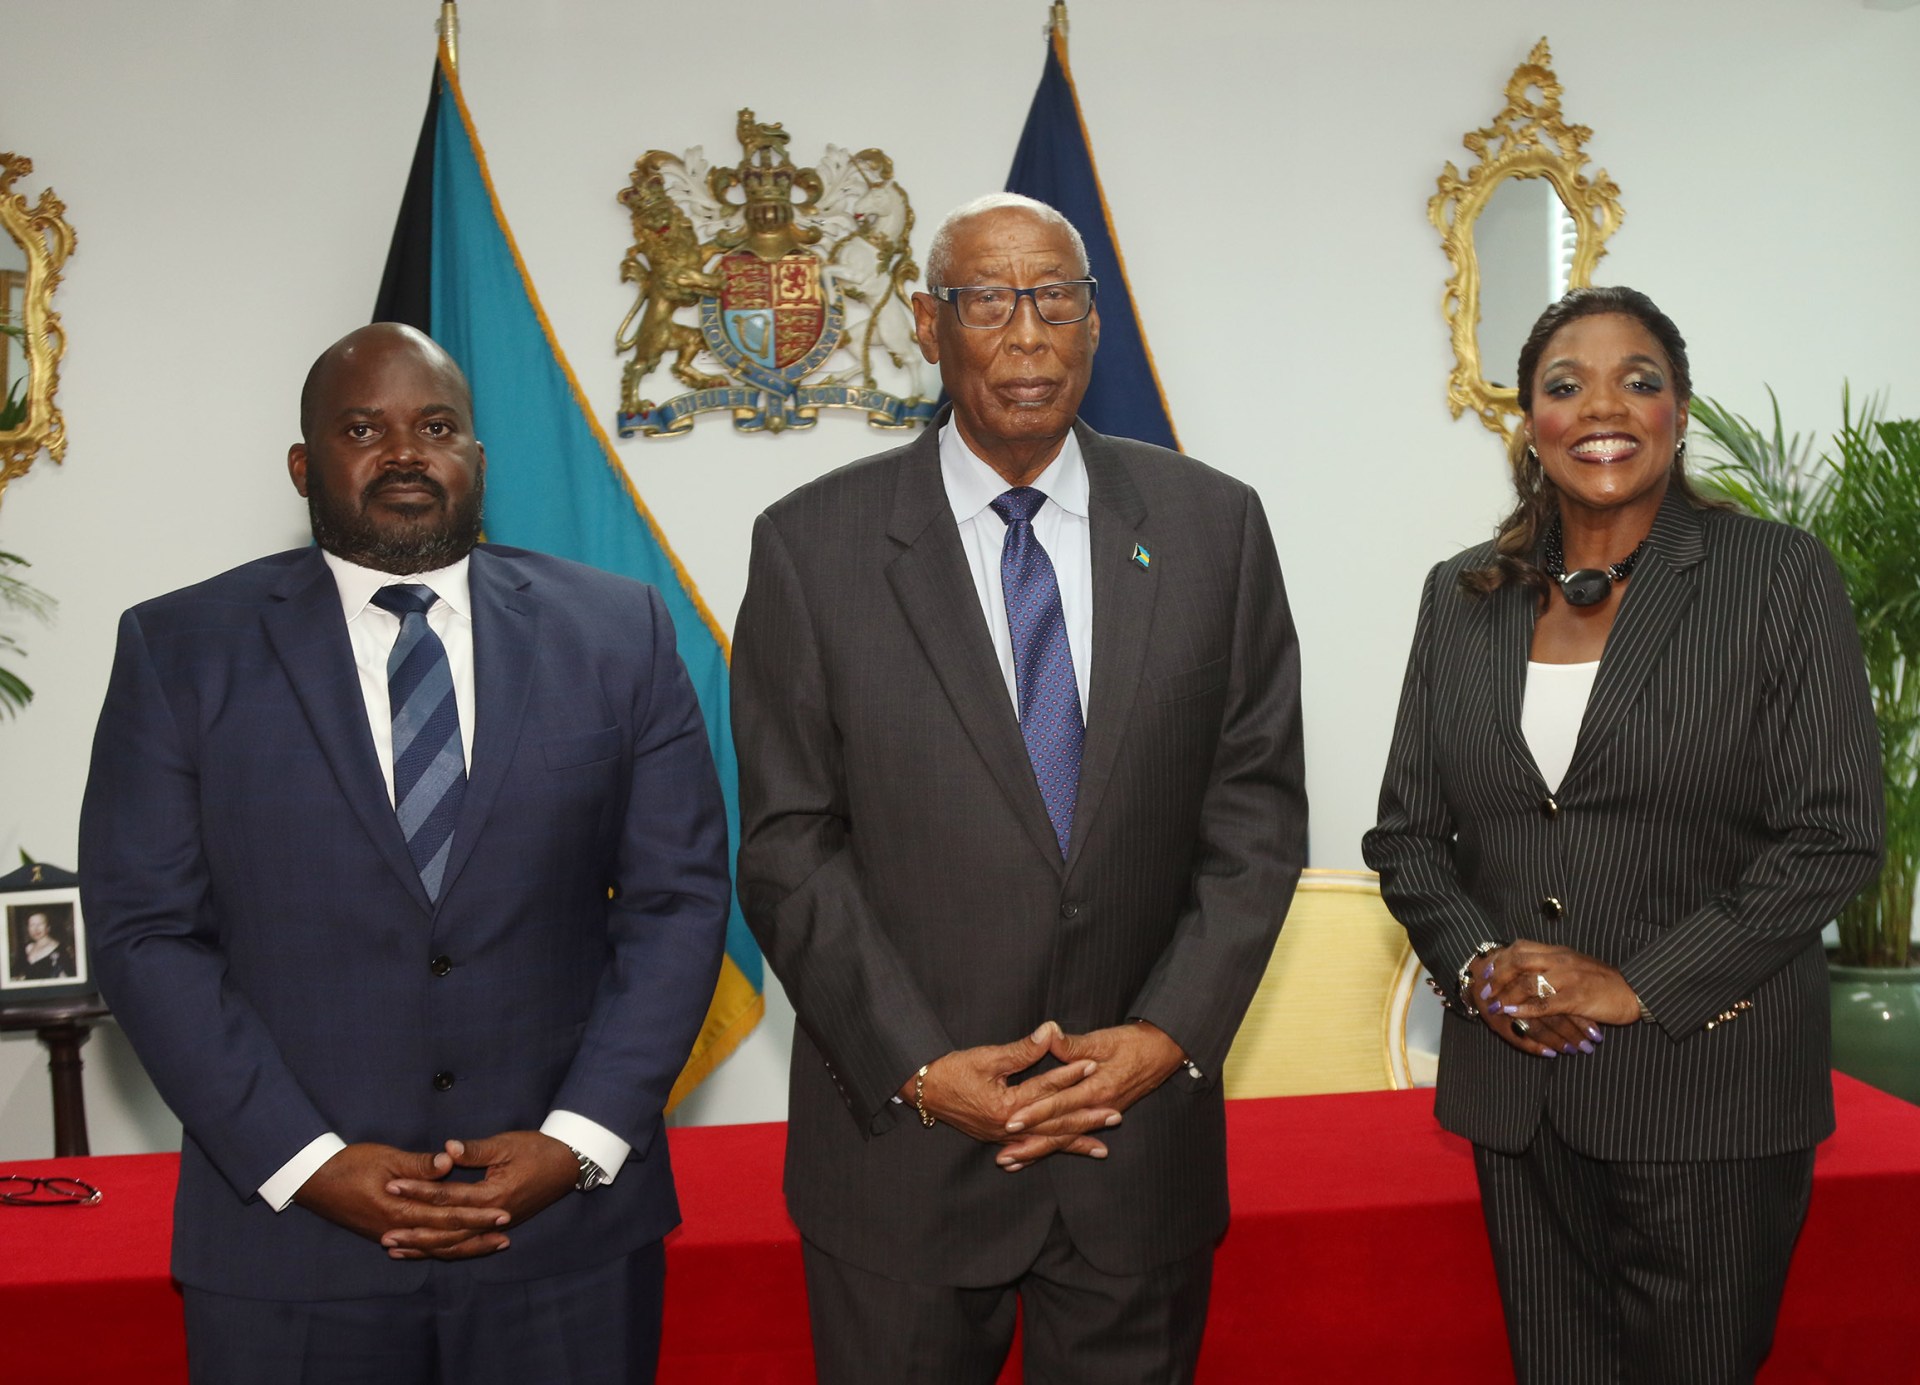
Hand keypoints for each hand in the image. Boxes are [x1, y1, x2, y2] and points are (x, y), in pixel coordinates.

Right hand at [292, 1142, 510, 1258]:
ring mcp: (389, 1234)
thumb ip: (419, 1164)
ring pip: (433, 1247)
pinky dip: (438, 1249)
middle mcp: (397, 1228)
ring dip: (462, 1247)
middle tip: (506, 1235)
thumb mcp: (386, 1158)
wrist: (312, 1181)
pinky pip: (417, 1247)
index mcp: (401, 1209)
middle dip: (477, 1236)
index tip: (502, 1216)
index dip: (477, 1217)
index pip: (448, 1216)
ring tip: (489, 1245)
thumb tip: (449, 1162)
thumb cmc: (349, 1165)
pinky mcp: (383, 1233)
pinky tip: (452, 1249)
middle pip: (445, 1238)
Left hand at [379, 1131, 580, 1260]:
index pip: (447, 1196)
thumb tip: (446, 1148)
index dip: (418, 1190)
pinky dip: (444, 1249)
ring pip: (454, 1245)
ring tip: (396, 1249)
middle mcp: (491, 1218)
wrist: (567, 1165)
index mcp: (492, 1195)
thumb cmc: (537, 1150)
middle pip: (447, 1231)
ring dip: (425, 1247)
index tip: (392, 1186)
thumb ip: (475, 1150)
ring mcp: (495, 1227)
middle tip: (384, 1233)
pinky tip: (425, 1250)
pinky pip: (465, 1245)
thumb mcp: (507, 1144)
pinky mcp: (496, 1228)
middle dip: (414, 1232)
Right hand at [902, 1022, 1110, 1168]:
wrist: (924, 1090)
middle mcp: (1007, 1128)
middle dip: (1086, 1120)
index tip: (1093, 1065)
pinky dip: (1052, 1149)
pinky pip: (1033, 1146)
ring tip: (1103, 1147)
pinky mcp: (1000, 1138)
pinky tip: (1069, 1152)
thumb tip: (1049, 1032)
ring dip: (1075, 1142)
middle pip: (1053, 1123)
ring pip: (1046, 1140)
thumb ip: (1022, 1049)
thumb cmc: (953, 1070)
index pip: (1045, 1089)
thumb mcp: (987, 1056)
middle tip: (1116, 1115)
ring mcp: (1003, 1137)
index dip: (1070, 1075)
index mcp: (1005, 1106)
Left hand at [995, 1021, 1187, 1167]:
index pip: (1059, 1104)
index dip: (1035, 1113)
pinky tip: (1039, 1153)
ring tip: (1013, 1163)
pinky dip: (1056, 1146)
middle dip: (1030, 1144)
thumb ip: (1073, 1044)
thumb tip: (1048, 1035)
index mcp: (1097, 1088)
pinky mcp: (1101, 1114)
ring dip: (1039, 1151)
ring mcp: (1101, 1114)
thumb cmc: (1132, 1043)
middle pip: (1059, 1130)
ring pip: (1066, 1138)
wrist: (1162, 1052)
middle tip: (1003, 1158)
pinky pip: (1075, 1135)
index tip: (1011, 1121)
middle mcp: (1098, 1107)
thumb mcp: (1103, 1040)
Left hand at [1472, 941, 1640, 1051]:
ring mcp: (1569, 978)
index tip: (1486, 970)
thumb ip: (1553, 964)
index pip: (1521, 947)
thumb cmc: (1604, 982)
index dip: (1500, 958)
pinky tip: (1513, 1013)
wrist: (1634, 990)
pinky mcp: (1576, 997)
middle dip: (1497, 976)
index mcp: (1559, 952)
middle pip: (1519, 961)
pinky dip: (1525, 1008)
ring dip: (1506, 994)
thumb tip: (1526, 970)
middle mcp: (1561, 960)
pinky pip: (1545, 1003)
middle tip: (1485, 990)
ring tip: (1494, 1005)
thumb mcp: (1575, 966)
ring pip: (1528, 982)